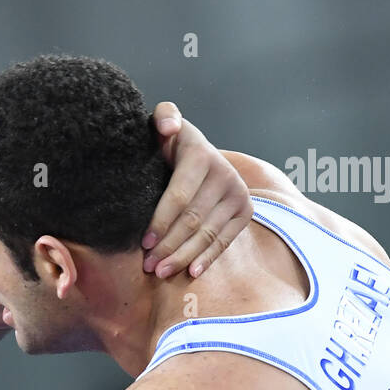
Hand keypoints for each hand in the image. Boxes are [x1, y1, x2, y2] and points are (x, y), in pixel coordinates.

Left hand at [143, 102, 253, 278]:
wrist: (197, 153)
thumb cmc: (171, 144)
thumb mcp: (164, 124)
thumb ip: (163, 116)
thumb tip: (168, 128)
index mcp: (201, 156)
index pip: (179, 197)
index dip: (161, 222)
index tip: (144, 243)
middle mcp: (225, 175)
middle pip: (193, 220)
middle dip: (169, 246)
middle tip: (149, 266)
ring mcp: (238, 194)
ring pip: (207, 234)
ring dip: (184, 257)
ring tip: (162, 272)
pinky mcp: (246, 211)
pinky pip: (225, 240)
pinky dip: (208, 258)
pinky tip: (192, 272)